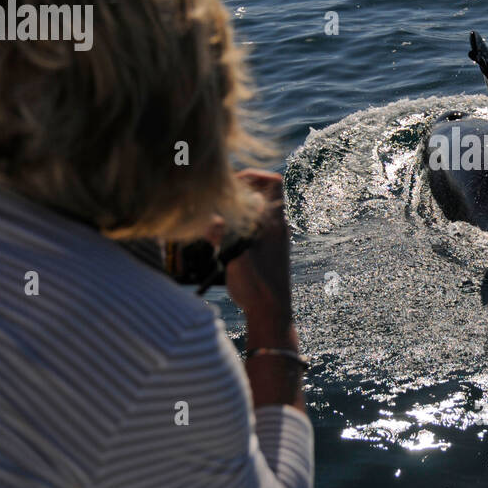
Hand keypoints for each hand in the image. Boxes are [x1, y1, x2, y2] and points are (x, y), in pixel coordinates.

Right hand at [224, 170, 297, 352]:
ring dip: (235, 210)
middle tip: (216, 200)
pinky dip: (235, 225)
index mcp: (274, 222)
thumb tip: (211, 219)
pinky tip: (218, 239)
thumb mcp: (237, 259)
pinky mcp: (264, 249)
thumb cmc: (258, 286)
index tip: (232, 184)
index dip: (254, 176)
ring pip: (253, 211)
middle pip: (260, 193)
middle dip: (237, 192)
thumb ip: (224, 237)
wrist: (271, 311)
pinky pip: (250, 226)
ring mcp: (271, 237)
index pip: (273, 182)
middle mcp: (275, 226)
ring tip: (215, 221)